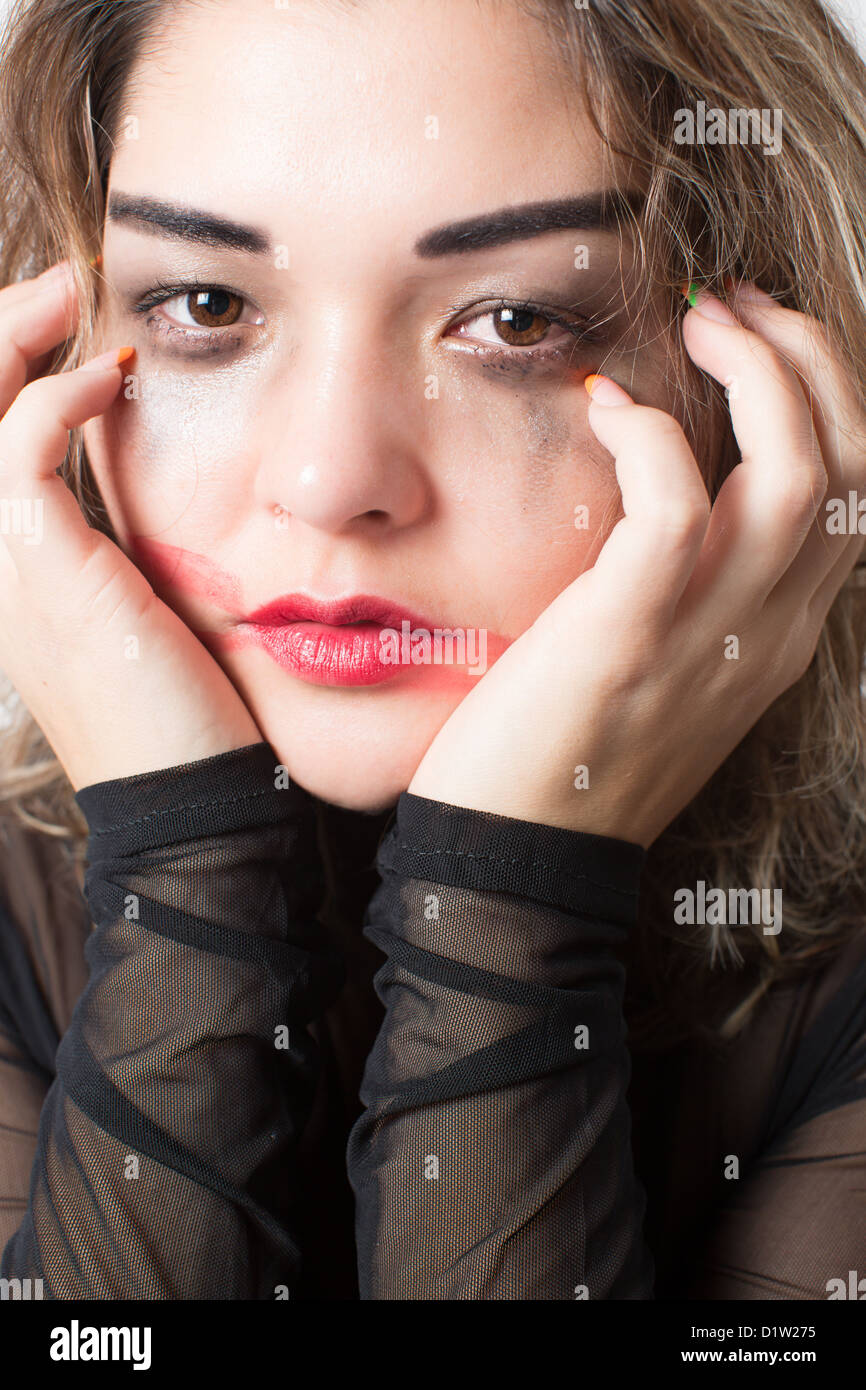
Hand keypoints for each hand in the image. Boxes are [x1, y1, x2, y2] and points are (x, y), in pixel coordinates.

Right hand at [0, 261, 261, 790]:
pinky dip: (55, 397)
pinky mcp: (39, 567)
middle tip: (61, 282)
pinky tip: (110, 375)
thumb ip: (131, 546)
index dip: (10, 375)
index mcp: (13, 571)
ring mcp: (3, 566)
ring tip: (68, 291)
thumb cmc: (186, 712)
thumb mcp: (149, 612)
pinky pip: (17, 449)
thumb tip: (170, 487)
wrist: (188, 798)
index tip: (81, 332)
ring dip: (11, 338)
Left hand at [407, 286, 865, 847]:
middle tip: (731, 305)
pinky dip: (652, 435)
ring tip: (696, 323)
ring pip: (800, 470)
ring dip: (760, 372)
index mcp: (782, 631)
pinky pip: (676, 506)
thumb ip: (698, 590)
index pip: (858, 488)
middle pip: (855, 461)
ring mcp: (711, 635)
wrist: (519, 855)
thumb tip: (679, 499)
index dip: (828, 391)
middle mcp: (772, 629)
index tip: (760, 335)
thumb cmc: (573, 750)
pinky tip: (604, 407)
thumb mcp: (668, 665)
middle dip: (812, 356)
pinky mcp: (631, 634)